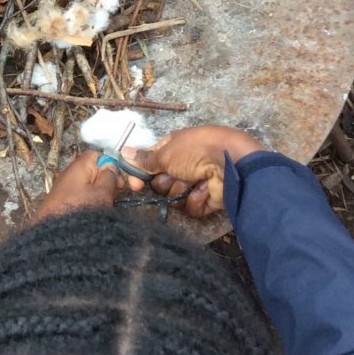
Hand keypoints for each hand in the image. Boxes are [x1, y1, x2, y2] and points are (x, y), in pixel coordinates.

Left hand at [34, 152, 120, 221]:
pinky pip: (78, 195)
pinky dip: (87, 200)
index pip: (96, 155)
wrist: (56, 236)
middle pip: (91, 170)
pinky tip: (92, 211)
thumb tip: (110, 164)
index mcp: (78, 166)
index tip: (119, 180)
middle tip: (114, 194)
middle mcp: (68, 173)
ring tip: (104, 205)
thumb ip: (109, 177)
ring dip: (97, 192)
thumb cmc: (81, 211)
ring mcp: (63, 188)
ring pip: (85, 184)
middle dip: (105, 180)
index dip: (110, 164)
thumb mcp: (102, 193)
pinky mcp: (60, 201)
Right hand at [121, 126, 265, 216]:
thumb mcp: (166, 153)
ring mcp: (195, 182)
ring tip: (194, 181)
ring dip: (182, 190)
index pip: (149, 163)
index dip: (141, 174)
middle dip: (166, 182)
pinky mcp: (207, 198)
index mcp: (172, 148)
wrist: (230, 163)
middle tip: (174, 176)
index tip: (135, 185)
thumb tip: (123, 152)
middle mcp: (182, 164)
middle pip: (160, 182)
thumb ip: (144, 159)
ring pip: (175, 196)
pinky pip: (192, 206)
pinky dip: (197, 198)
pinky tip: (206, 189)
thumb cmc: (194, 151)